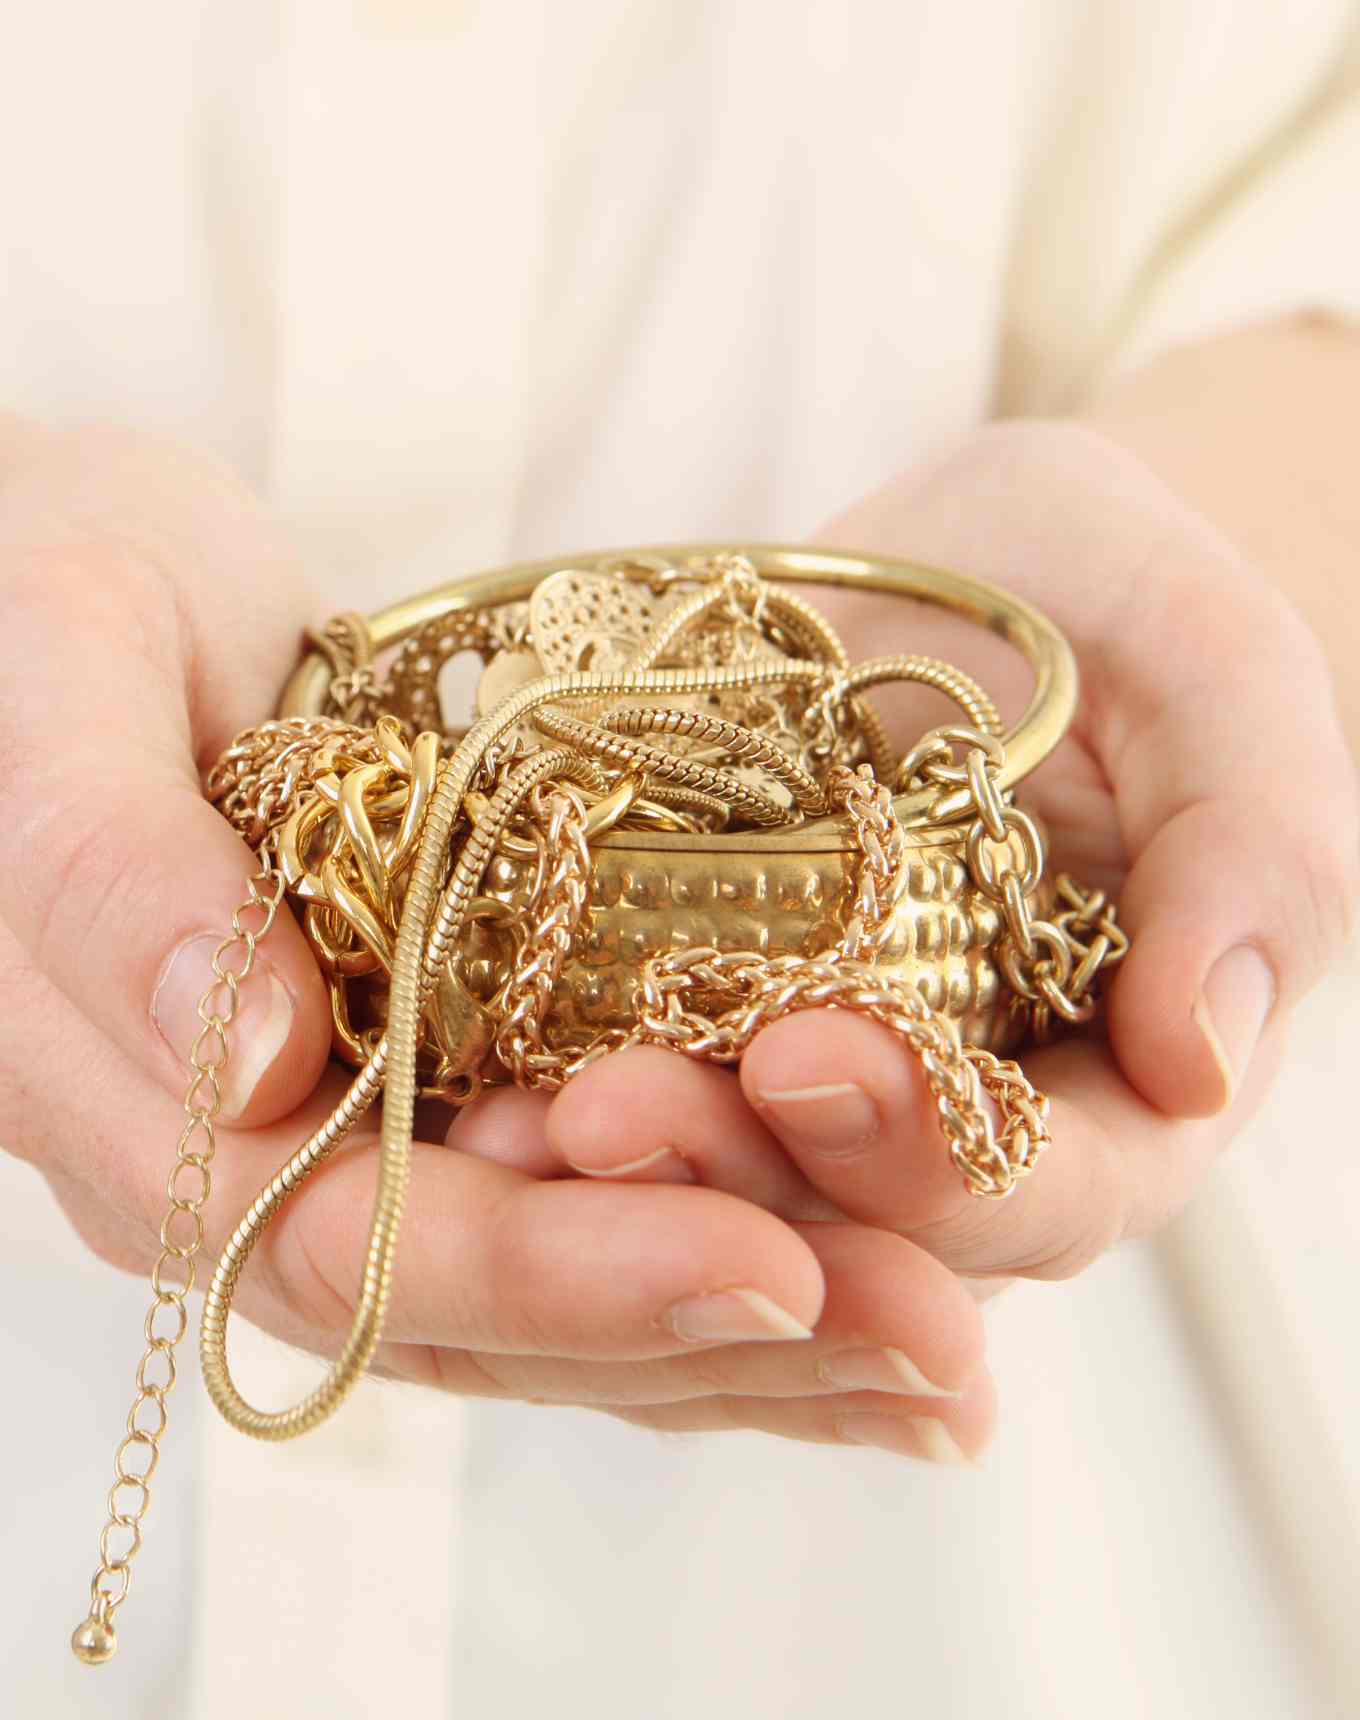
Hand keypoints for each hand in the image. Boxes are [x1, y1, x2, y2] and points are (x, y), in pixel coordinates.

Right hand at [0, 422, 989, 1467]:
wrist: (64, 598)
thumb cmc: (45, 607)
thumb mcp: (58, 676)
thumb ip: (108, 875)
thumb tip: (246, 1058)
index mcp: (145, 1105)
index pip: (354, 1244)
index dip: (557, 1270)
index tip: (768, 1261)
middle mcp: (251, 1166)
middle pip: (490, 1312)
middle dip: (711, 1328)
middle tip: (938, 1346)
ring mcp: (350, 1136)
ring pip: (555, 1293)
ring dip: (755, 1332)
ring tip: (954, 1351)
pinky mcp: (431, 1085)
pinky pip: (583, 1204)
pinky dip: (726, 1246)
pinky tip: (880, 1273)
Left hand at [504, 419, 1357, 1449]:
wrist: (981, 571)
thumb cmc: (1122, 604)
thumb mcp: (1218, 678)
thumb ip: (1258, 854)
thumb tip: (1207, 1058)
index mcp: (1112, 1088)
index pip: (1041, 1188)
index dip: (933, 1160)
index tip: (813, 1051)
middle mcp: (952, 1122)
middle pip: (847, 1225)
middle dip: (726, 1179)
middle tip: (598, 1117)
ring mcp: (810, 1079)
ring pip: (715, 1187)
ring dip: (606, 1175)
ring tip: (497, 1125)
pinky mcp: (693, 1013)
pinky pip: (615, 1083)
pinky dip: (536, 1092)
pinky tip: (454, 1074)